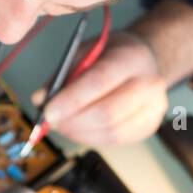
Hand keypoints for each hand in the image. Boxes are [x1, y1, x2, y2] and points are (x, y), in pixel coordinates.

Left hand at [38, 31, 168, 145]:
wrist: (143, 62)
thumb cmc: (111, 56)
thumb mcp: (85, 51)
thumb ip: (62, 74)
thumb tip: (40, 99)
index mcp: (132, 57)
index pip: (100, 81)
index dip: (71, 100)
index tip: (48, 112)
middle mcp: (149, 83)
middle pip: (107, 112)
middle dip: (72, 121)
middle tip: (50, 122)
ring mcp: (153, 109)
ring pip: (109, 131)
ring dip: (78, 132)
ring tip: (62, 124)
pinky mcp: (148, 127)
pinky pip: (114, 140)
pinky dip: (90, 137)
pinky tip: (79, 129)